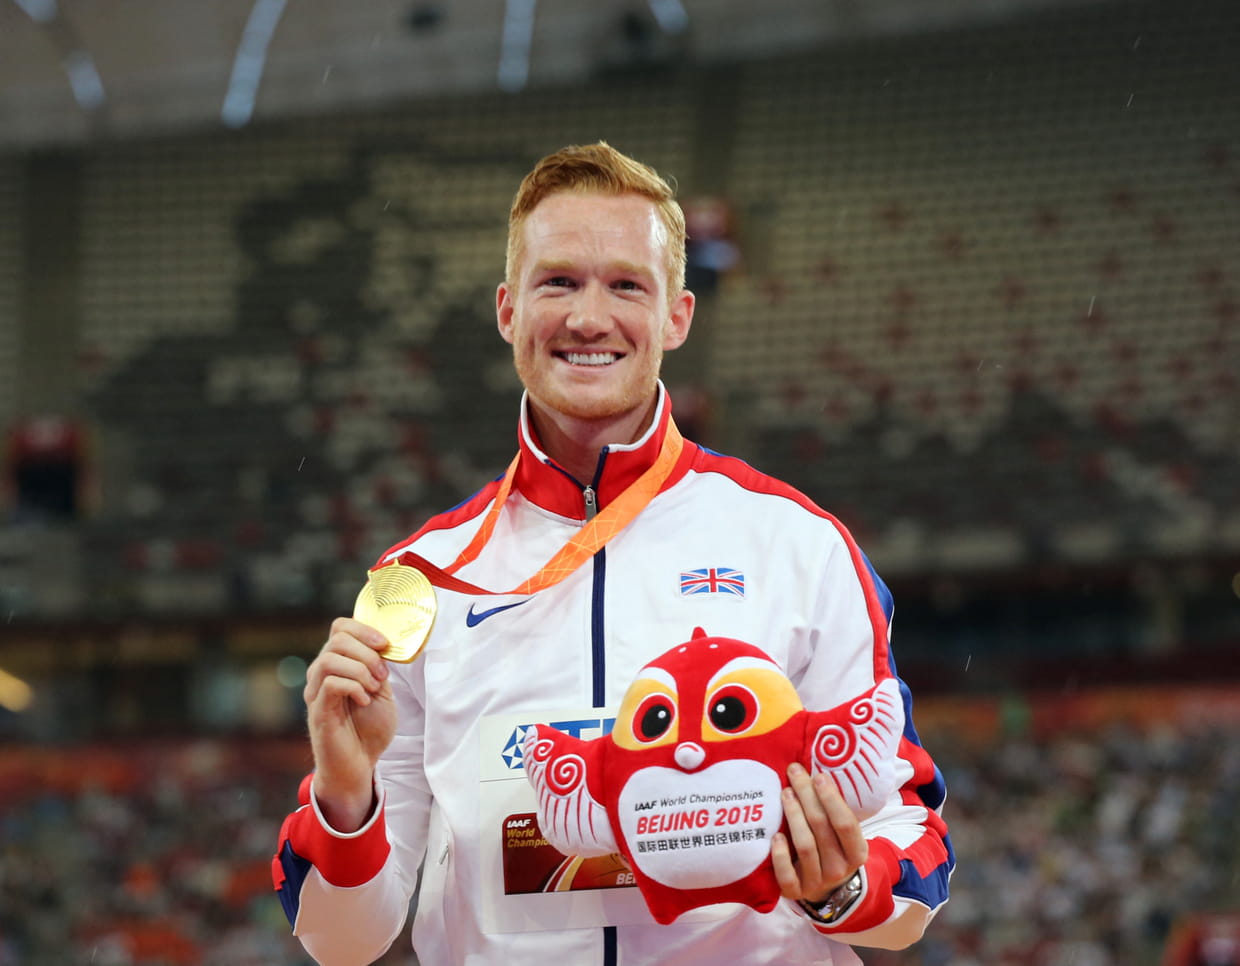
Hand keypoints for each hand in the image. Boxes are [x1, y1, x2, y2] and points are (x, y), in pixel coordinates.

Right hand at [303, 616, 398, 831]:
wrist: (360, 765)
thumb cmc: (369, 729)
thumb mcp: (382, 691)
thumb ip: (379, 667)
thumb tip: (385, 644)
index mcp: (338, 664)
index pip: (340, 627)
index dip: (363, 628)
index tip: (385, 644)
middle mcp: (322, 673)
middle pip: (337, 638)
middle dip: (367, 652)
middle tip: (382, 675)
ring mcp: (316, 692)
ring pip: (331, 659)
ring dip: (360, 669)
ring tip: (374, 688)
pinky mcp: (318, 711)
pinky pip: (330, 684)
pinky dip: (354, 687)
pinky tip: (365, 701)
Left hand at [771, 762, 868, 905]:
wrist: (824, 888)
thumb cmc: (831, 848)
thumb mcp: (842, 834)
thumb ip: (834, 811)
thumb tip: (815, 773)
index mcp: (856, 853)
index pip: (845, 823)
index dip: (831, 798)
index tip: (818, 776)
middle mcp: (839, 869)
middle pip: (822, 828)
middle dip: (807, 796)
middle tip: (794, 773)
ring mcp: (817, 882)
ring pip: (805, 846)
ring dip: (794, 816)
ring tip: (785, 793)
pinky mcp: (795, 892)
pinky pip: (787, 874)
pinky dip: (780, 855)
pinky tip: (775, 836)